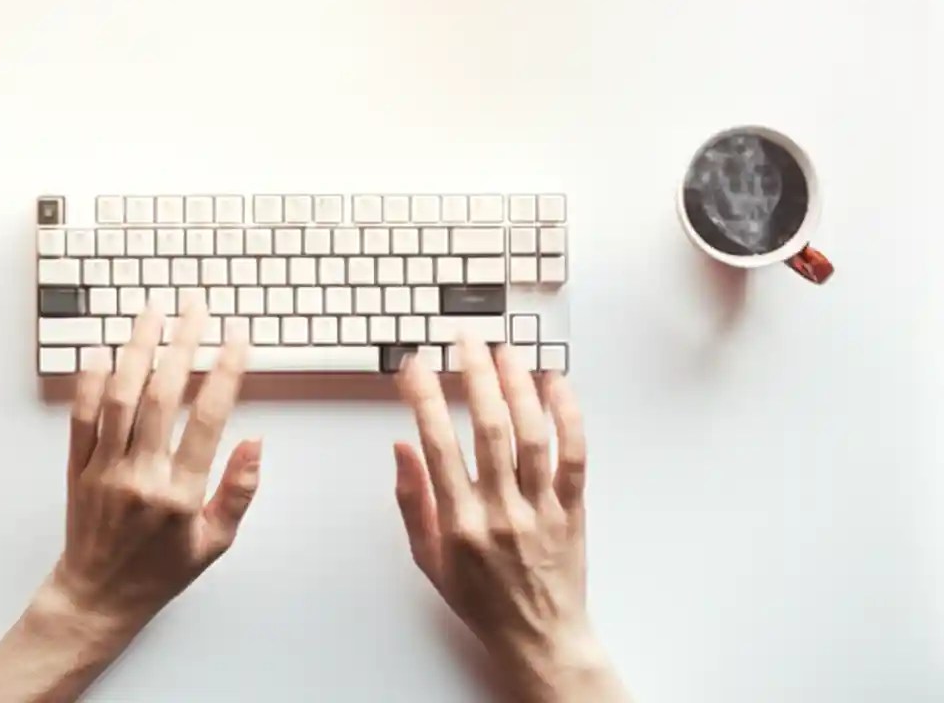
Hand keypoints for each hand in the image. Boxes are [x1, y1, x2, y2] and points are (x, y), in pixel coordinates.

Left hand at [0, 303, 260, 701]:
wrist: (98, 598)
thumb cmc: (160, 572)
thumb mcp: (215, 543)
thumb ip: (238, 491)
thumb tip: (256, 441)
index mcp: (181, 494)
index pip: (208, 418)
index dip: (225, 371)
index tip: (236, 337)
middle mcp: (141, 476)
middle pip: (163, 394)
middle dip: (182, 343)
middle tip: (195, 305)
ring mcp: (105, 470)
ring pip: (120, 397)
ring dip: (136, 349)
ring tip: (151, 311)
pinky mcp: (77, 469)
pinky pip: (81, 418)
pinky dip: (90, 382)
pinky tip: (101, 350)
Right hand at [392, 337, 628, 701]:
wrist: (539, 637)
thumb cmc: (480, 600)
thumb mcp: (428, 559)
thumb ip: (412, 502)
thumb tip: (402, 446)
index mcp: (460, 523)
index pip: (438, 444)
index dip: (424, 397)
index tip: (415, 365)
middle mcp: (501, 510)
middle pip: (489, 428)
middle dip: (475, 375)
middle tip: (465, 340)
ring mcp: (541, 508)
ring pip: (532, 434)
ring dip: (519, 385)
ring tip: (506, 351)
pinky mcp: (573, 508)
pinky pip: (575, 455)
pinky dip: (568, 416)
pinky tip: (556, 384)